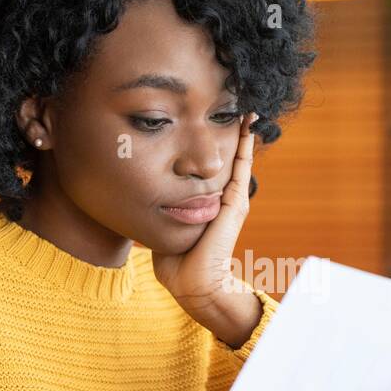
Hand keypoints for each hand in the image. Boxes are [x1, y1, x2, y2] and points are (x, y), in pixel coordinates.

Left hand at [152, 112, 261, 346]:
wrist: (194, 287)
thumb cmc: (176, 266)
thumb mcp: (166, 229)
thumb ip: (161, 213)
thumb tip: (143, 201)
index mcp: (209, 205)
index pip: (212, 169)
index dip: (212, 146)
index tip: (208, 122)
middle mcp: (224, 199)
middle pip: (229, 158)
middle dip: (229, 133)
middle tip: (231, 103)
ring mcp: (233, 200)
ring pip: (239, 157)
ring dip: (242, 132)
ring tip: (245, 105)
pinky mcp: (235, 203)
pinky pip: (241, 166)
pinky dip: (245, 143)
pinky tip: (247, 122)